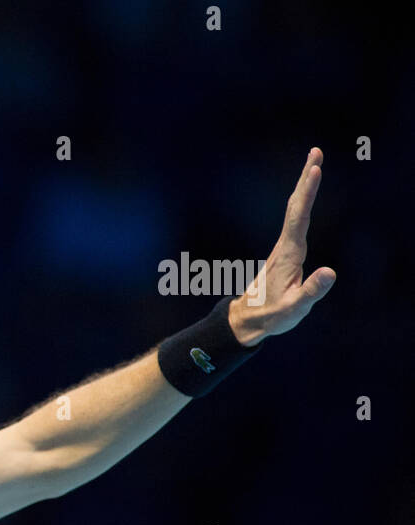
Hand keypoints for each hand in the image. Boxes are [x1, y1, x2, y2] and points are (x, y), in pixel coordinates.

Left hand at [229, 147, 336, 346]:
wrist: (248, 320)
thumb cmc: (272, 316)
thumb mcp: (295, 308)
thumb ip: (312, 291)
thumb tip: (330, 272)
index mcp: (289, 254)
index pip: (300, 217)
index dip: (308, 193)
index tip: (315, 170)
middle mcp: (285, 245)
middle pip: (296, 206)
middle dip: (306, 179)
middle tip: (316, 152)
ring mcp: (284, 247)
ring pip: (295, 210)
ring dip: (305, 186)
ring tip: (315, 164)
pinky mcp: (286, 251)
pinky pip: (296, 219)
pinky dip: (303, 201)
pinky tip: (305, 194)